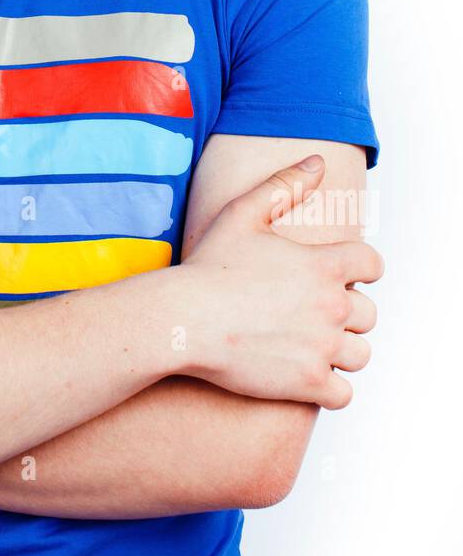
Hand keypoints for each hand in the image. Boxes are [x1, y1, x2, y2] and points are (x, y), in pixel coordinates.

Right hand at [176, 156, 383, 408]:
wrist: (182, 319)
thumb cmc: (208, 267)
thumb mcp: (243, 213)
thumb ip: (284, 185)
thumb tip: (317, 162)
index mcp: (324, 265)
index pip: (373, 265)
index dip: (360, 270)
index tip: (341, 277)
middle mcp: (332, 307)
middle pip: (369, 314)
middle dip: (347, 314)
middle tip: (313, 314)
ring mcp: (323, 348)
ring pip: (360, 354)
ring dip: (342, 351)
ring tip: (312, 346)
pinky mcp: (308, 383)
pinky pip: (344, 394)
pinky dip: (330, 389)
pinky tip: (305, 376)